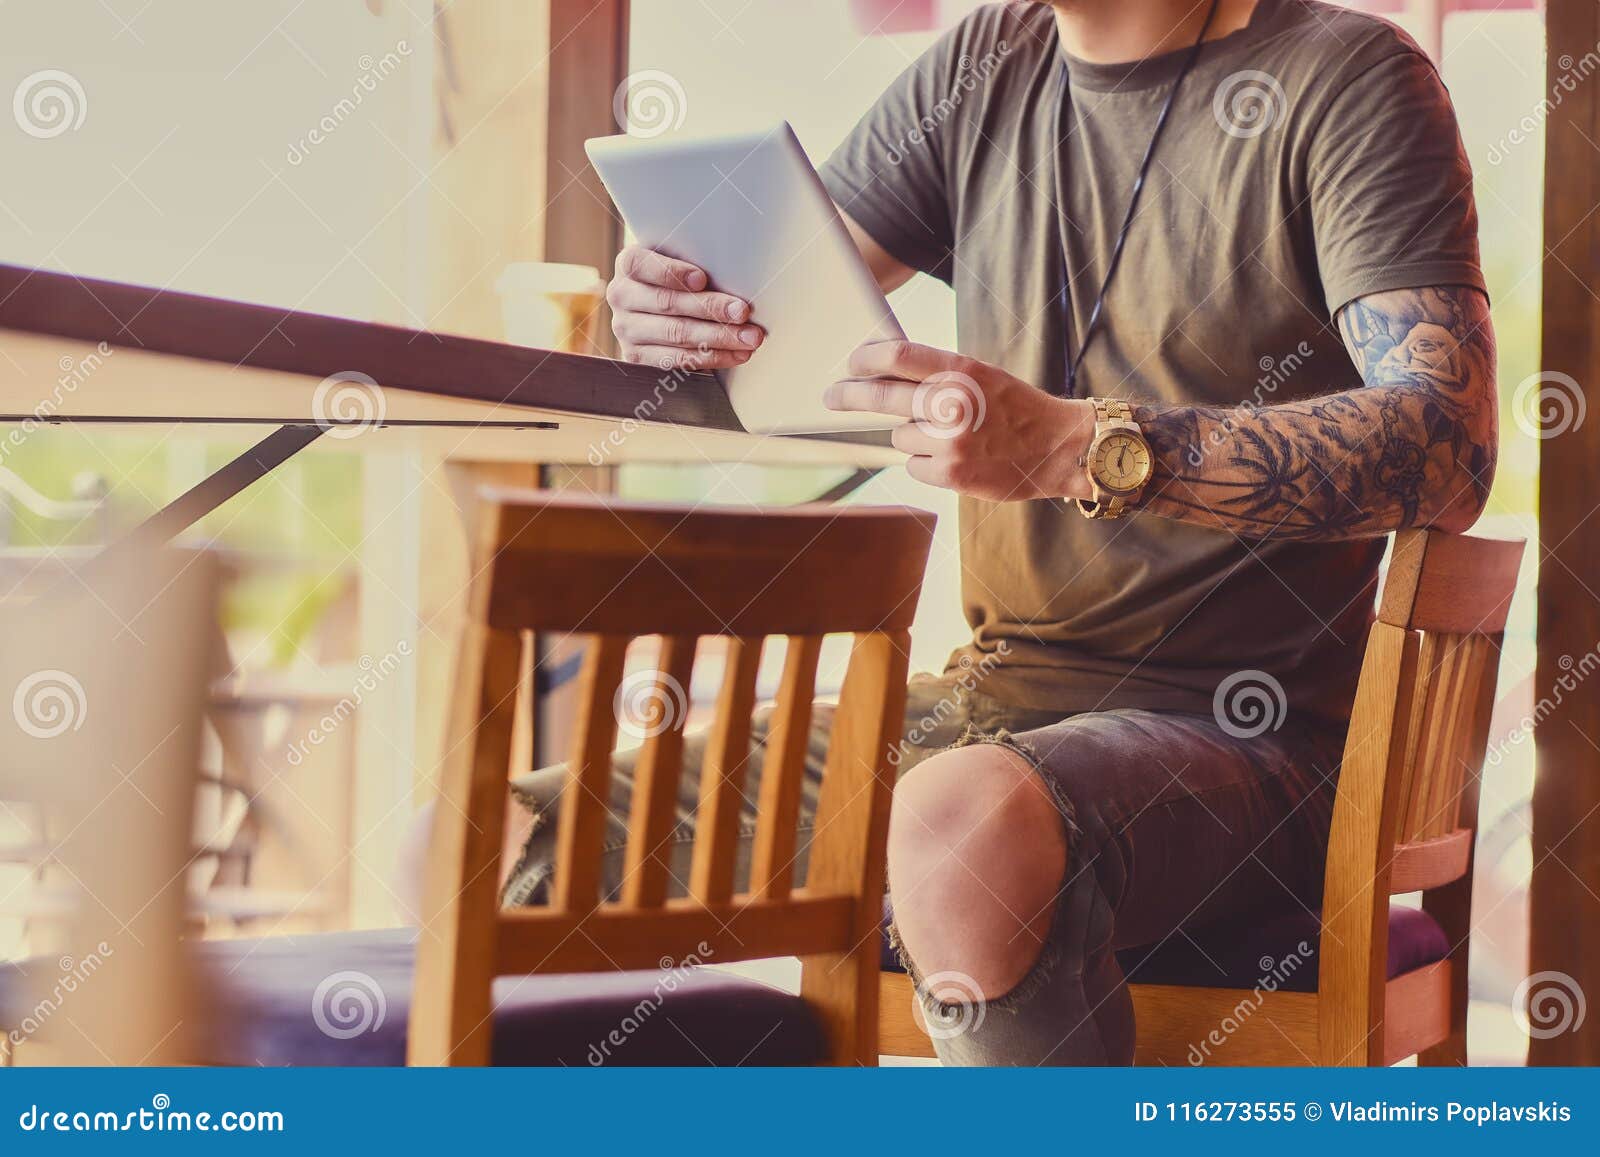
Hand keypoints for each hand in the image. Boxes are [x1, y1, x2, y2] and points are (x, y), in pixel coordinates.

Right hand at [607, 245, 764, 370]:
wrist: (653, 308)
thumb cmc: (677, 278)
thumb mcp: (679, 261)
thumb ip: (696, 264)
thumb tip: (737, 275)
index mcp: (628, 264)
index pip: (644, 264)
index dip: (673, 272)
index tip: (702, 279)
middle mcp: (621, 295)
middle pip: (667, 303)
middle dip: (710, 308)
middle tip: (742, 313)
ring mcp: (625, 328)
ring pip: (676, 334)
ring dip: (719, 337)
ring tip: (749, 338)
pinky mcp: (636, 355)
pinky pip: (678, 359)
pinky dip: (712, 357)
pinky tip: (736, 354)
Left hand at [823, 341, 1094, 501]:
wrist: (1060, 448)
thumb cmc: (1015, 409)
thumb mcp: (981, 376)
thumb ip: (937, 374)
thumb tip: (881, 375)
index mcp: (961, 371)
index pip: (897, 357)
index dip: (865, 359)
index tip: (849, 364)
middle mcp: (953, 403)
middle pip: (882, 397)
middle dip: (849, 396)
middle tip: (831, 396)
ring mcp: (951, 441)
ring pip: (900, 436)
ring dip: (913, 436)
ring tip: (949, 436)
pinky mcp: (951, 473)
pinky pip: (914, 465)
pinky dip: (926, 462)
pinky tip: (955, 458)